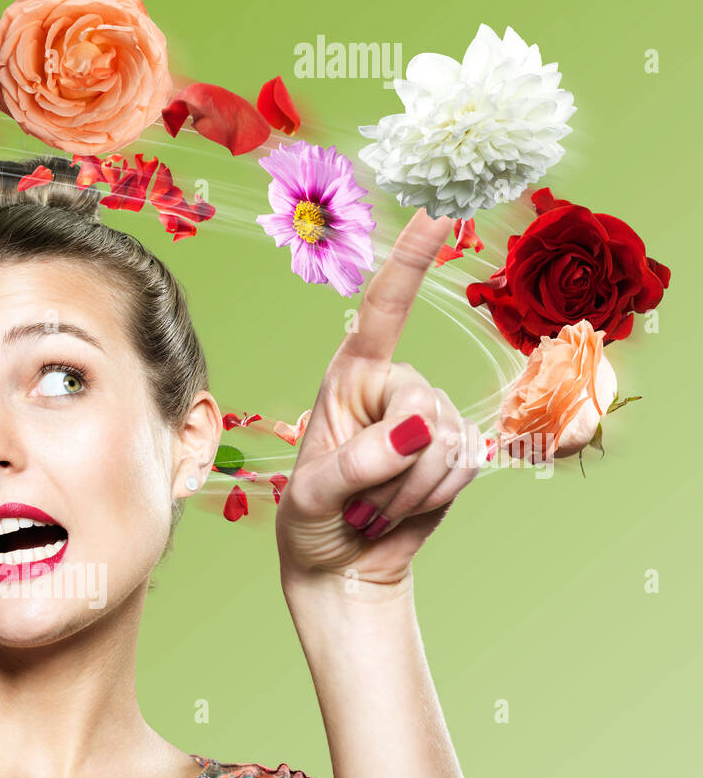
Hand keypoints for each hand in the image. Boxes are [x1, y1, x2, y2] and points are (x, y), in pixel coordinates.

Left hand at [275, 209, 488, 595]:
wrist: (341, 566)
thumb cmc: (311, 522)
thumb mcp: (313, 495)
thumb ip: (358, 462)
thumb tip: (418, 430)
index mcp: (348, 377)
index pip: (383, 311)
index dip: (412, 261)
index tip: (441, 211)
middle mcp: (392, 387)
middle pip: (421, 403)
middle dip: (394, 464)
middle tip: (359, 501)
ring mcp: (429, 419)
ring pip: (447, 444)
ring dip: (409, 491)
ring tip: (371, 510)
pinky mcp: (457, 453)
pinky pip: (466, 467)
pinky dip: (431, 499)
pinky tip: (400, 511)